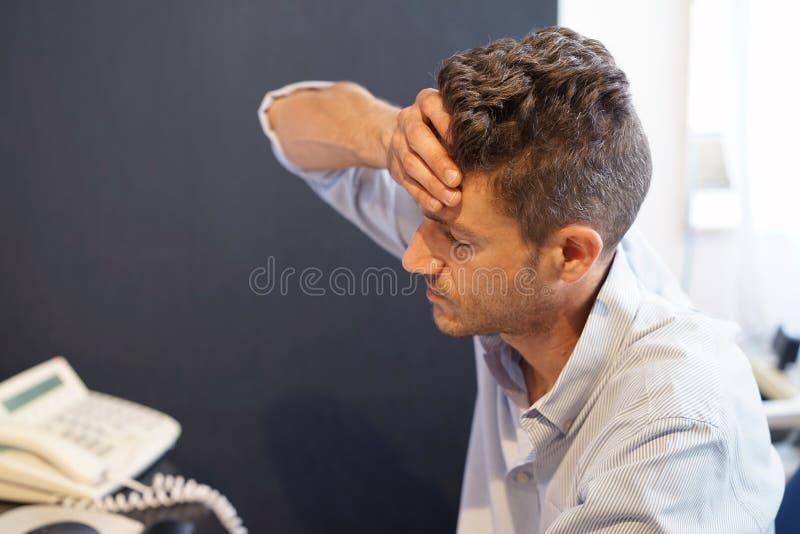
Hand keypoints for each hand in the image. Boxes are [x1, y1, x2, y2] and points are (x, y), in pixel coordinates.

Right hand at [386, 88, 461, 210]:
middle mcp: (408, 119)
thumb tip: (488, 147)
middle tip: (456, 180)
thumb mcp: (453, 118)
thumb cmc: (446, 127)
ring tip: (452, 199)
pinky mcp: (394, 166)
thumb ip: (464, 128)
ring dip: (433, 184)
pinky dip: (423, 196)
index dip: (448, 126)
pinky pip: (407, 182)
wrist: (408, 137)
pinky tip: (438, 206)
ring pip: (411, 164)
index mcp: (426, 101)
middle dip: (438, 161)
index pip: (433, 107)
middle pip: (418, 138)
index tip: (465, 146)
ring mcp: (398, 143)